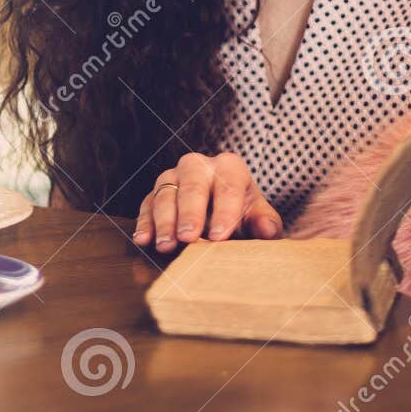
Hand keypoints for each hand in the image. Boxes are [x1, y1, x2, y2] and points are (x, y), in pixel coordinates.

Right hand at [132, 152, 284, 251]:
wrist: (222, 209)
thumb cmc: (242, 212)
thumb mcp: (258, 216)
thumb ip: (265, 222)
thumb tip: (267, 229)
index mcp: (230, 167)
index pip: (229, 185)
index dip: (225, 211)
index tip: (219, 236)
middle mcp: (199, 166)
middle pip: (192, 184)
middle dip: (190, 212)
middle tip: (189, 238)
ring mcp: (174, 177)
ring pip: (165, 191)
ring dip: (164, 220)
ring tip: (166, 245)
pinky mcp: (156, 192)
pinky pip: (146, 203)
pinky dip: (144, 222)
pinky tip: (144, 239)